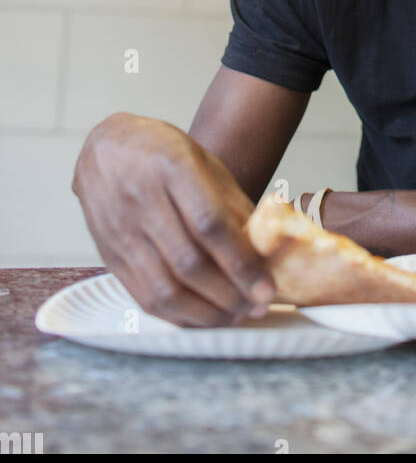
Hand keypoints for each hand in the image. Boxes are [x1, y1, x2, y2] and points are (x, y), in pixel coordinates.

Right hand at [72, 112, 276, 327]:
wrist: (102, 146)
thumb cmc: (161, 151)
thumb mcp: (204, 161)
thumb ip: (233, 205)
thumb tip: (266, 251)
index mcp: (172, 167)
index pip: (210, 225)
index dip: (241, 262)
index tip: (267, 288)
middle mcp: (142, 200)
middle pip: (188, 263)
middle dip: (229, 295)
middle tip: (258, 307)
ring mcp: (121, 232)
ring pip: (164, 289)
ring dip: (205, 313)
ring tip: (235, 315)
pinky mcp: (109, 256)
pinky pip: (144, 297)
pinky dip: (178, 315)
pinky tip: (202, 316)